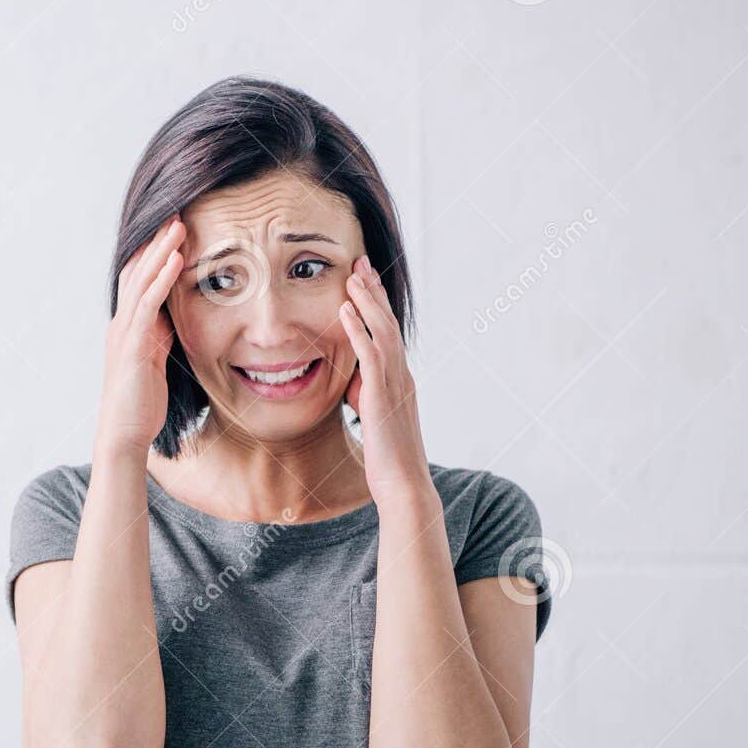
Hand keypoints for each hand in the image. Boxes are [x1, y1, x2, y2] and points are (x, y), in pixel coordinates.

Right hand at [96, 215, 185, 458]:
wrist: (124, 435)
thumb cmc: (141, 404)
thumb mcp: (154, 361)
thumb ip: (160, 337)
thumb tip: (173, 318)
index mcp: (126, 327)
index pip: (138, 280)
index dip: (153, 253)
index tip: (172, 228)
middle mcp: (121, 323)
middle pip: (136, 271)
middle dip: (155, 241)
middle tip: (175, 212)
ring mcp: (124, 332)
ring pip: (141, 280)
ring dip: (161, 250)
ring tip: (178, 224)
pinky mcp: (133, 345)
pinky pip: (148, 305)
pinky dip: (162, 279)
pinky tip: (177, 259)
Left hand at [338, 254, 434, 506]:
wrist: (403, 484)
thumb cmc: (388, 458)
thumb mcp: (374, 419)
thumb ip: (365, 397)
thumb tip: (352, 385)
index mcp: (400, 380)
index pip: (388, 332)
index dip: (377, 305)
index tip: (364, 280)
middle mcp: (401, 375)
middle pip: (388, 323)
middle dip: (373, 292)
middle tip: (360, 263)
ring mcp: (394, 384)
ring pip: (382, 331)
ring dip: (366, 301)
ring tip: (352, 276)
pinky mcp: (381, 397)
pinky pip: (370, 355)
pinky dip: (357, 330)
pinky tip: (344, 311)